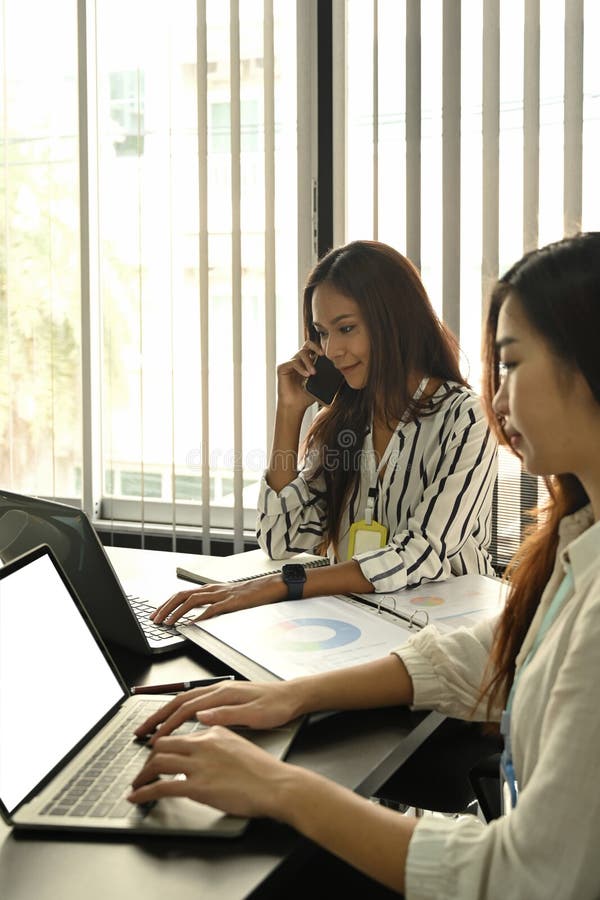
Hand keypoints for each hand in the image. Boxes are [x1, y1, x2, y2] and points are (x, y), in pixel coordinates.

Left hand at [127, 726, 293, 819]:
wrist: (276, 784)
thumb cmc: (265, 772)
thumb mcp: (241, 747)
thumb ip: (221, 747)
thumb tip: (210, 757)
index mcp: (215, 732)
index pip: (182, 735)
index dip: (165, 745)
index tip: (159, 754)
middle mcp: (203, 744)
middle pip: (164, 743)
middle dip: (149, 757)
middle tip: (143, 769)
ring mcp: (199, 764)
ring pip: (158, 761)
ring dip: (142, 774)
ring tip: (136, 785)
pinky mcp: (197, 786)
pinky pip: (161, 786)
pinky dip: (144, 792)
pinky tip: (137, 797)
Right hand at [133, 680, 303, 742]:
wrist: (293, 696)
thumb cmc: (277, 707)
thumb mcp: (254, 715)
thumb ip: (226, 715)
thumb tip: (200, 716)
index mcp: (223, 694)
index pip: (187, 708)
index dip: (168, 723)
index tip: (153, 737)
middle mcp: (219, 689)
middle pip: (180, 700)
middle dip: (157, 715)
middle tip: (140, 730)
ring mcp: (221, 691)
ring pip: (185, 699)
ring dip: (166, 712)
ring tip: (152, 725)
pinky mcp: (225, 695)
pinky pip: (195, 701)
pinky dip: (180, 709)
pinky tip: (177, 719)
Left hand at [150, 573, 285, 624]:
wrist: (269, 587)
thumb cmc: (248, 594)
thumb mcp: (225, 598)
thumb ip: (210, 604)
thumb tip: (193, 616)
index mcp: (208, 589)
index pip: (181, 594)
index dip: (165, 604)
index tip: (155, 615)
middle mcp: (211, 590)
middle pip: (182, 596)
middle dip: (166, 608)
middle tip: (155, 621)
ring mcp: (221, 594)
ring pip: (193, 601)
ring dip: (178, 612)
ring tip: (169, 623)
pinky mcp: (232, 602)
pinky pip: (213, 608)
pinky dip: (201, 616)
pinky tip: (193, 623)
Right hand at [276, 340, 322, 411]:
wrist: (295, 406)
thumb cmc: (306, 396)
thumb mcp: (319, 384)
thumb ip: (326, 375)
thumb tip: (340, 369)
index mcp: (307, 362)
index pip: (313, 348)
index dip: (320, 347)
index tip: (328, 354)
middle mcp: (298, 360)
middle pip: (306, 345)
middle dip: (315, 348)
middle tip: (322, 355)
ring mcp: (290, 363)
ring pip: (301, 353)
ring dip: (309, 362)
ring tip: (313, 373)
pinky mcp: (282, 368)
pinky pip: (293, 362)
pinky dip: (301, 368)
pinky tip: (306, 375)